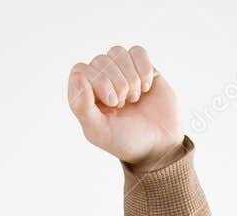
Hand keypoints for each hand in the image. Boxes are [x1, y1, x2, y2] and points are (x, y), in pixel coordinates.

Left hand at [67, 46, 181, 171]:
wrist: (159, 143)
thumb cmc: (125, 140)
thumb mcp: (99, 130)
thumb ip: (82, 106)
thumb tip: (77, 76)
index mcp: (85, 96)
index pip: (80, 71)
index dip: (98, 82)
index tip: (112, 103)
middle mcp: (100, 81)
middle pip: (100, 61)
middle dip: (116, 83)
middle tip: (124, 104)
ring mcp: (121, 72)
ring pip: (117, 52)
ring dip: (130, 76)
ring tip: (134, 98)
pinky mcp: (141, 66)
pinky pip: (137, 51)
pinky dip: (143, 69)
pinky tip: (147, 87)